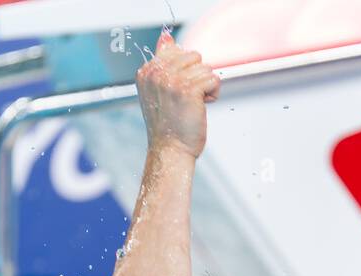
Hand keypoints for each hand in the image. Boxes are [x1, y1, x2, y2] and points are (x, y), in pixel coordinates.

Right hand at [136, 32, 220, 158]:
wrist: (170, 151)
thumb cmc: (168, 126)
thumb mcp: (158, 90)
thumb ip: (162, 62)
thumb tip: (166, 38)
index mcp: (147, 72)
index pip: (176, 51)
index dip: (184, 71)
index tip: (177, 92)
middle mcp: (156, 73)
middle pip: (192, 56)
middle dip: (197, 76)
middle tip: (187, 99)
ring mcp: (172, 80)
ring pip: (205, 68)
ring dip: (205, 87)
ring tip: (194, 104)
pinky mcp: (189, 89)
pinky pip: (213, 78)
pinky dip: (213, 93)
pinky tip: (203, 106)